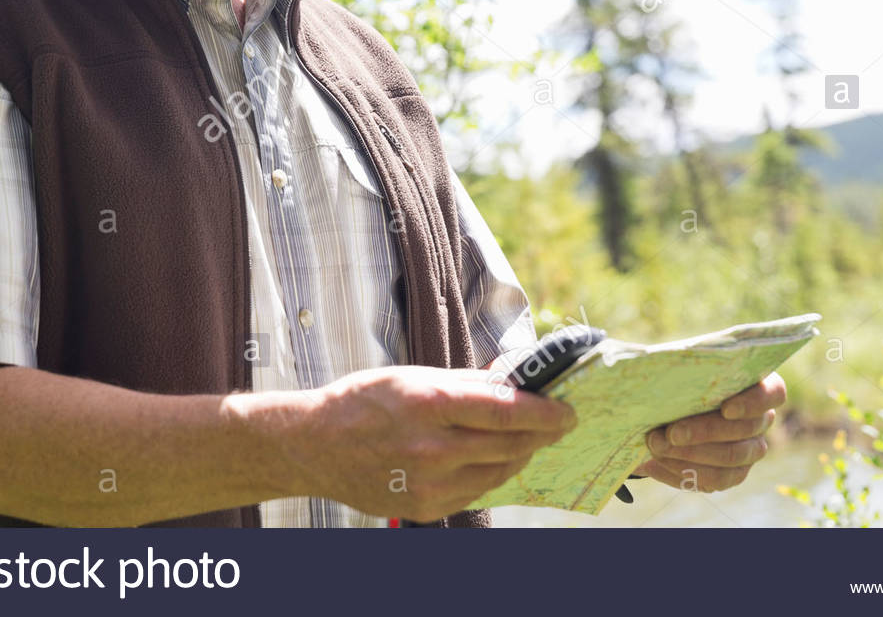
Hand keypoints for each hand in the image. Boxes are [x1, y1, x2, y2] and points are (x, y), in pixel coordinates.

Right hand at [295, 365, 577, 521]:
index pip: (505, 411)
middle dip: (540, 433)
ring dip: (520, 454)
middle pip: (509, 444)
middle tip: (558, 423)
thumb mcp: (412, 375)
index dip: (545, 413)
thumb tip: (512, 380)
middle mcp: (431, 447)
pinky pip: (476, 492)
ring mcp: (429, 483)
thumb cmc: (362, 401)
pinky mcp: (426, 508)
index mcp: (428, 403)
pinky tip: (495, 459)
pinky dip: (492, 474)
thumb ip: (466, 381)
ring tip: (528, 439)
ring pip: (498, 472)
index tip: (567, 410)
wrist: (315, 445)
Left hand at [631, 372, 786, 492]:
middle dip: (703, 432)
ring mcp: (750, 450)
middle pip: (745, 430)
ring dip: (689, 454)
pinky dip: (681, 472)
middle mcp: (760, 420)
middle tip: (669, 433)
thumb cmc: (678, 380)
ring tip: (655, 446)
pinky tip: (653, 463)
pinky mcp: (732, 473)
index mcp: (758, 386)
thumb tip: (657, 363)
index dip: (753, 402)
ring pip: (730, 458)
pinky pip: (714, 480)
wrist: (665, 409)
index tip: (726, 408)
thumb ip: (680, 366)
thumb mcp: (679, 367)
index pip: (773, 393)